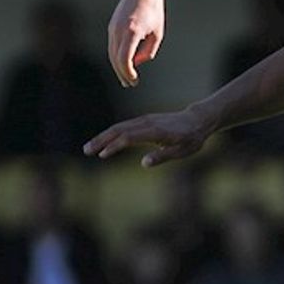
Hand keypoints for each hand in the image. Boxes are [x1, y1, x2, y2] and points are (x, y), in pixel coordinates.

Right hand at [84, 109, 209, 166]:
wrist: (197, 120)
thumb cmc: (190, 138)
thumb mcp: (181, 151)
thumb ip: (162, 156)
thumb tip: (143, 163)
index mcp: (155, 131)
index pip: (129, 138)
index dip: (114, 146)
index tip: (102, 155)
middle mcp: (147, 123)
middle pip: (119, 130)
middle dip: (101, 140)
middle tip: (86, 151)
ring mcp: (145, 120)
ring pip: (119, 127)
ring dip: (103, 137)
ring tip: (89, 148)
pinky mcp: (144, 120)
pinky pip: (125, 126)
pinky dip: (112, 133)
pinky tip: (104, 142)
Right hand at [107, 0, 165, 87]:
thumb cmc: (154, 12)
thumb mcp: (157, 33)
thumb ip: (148, 51)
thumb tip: (136, 63)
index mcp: (132, 32)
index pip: (124, 59)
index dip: (128, 73)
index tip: (135, 81)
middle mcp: (119, 30)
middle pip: (115, 59)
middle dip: (122, 73)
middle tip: (130, 84)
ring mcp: (113, 27)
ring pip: (112, 52)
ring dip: (118, 66)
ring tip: (126, 77)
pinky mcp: (111, 25)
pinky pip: (112, 45)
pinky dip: (116, 56)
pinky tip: (124, 63)